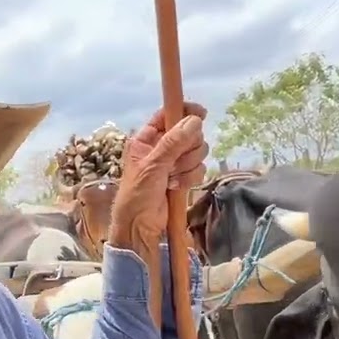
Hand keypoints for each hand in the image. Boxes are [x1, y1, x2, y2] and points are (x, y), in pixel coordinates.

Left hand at [110, 102, 209, 245]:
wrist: (140, 226)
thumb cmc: (137, 195)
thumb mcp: (152, 166)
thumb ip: (173, 143)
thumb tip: (195, 121)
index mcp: (147, 138)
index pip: (169, 114)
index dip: (184, 112)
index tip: (201, 114)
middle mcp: (162, 147)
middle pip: (190, 133)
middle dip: (187, 149)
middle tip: (176, 163)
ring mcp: (174, 162)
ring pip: (198, 151)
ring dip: (188, 167)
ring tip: (172, 179)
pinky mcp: (184, 177)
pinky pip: (199, 169)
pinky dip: (191, 179)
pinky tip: (177, 188)